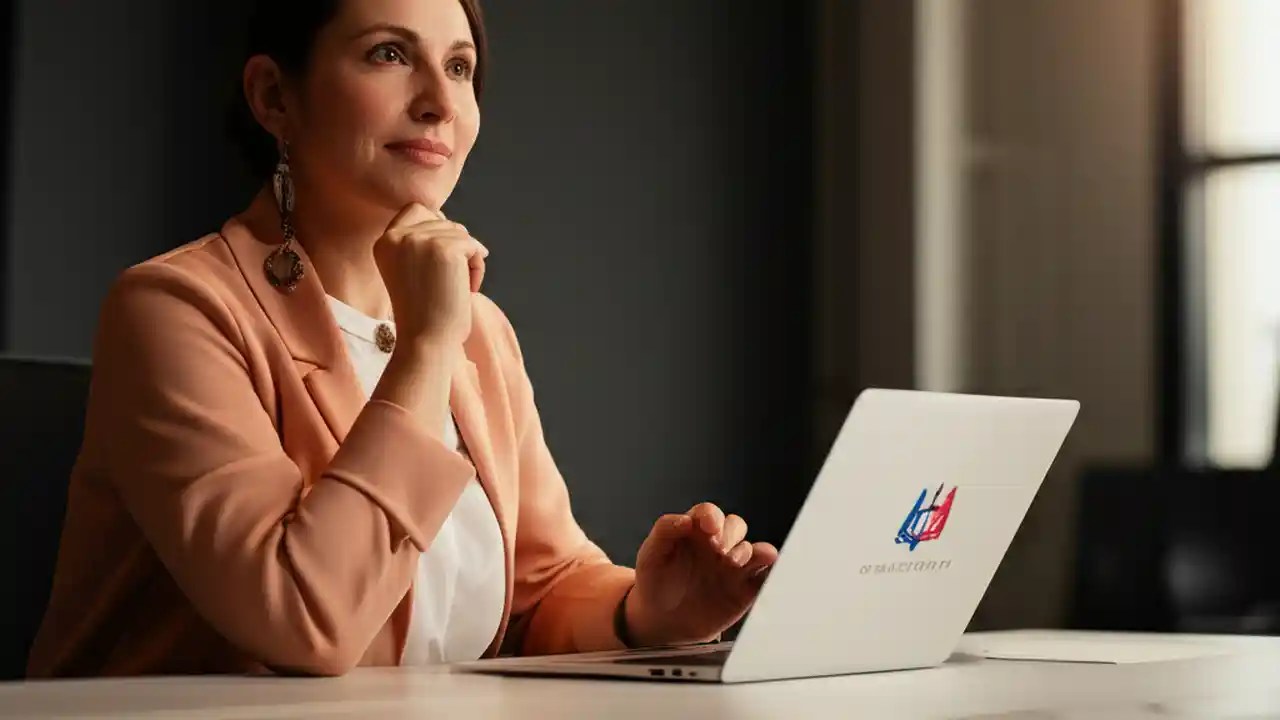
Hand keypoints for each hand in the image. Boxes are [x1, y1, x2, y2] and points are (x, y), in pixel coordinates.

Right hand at [373, 203, 488, 348]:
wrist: (425, 341)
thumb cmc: (423, 315)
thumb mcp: (410, 271)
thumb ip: (420, 245)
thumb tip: (450, 222)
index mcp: (384, 242)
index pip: (415, 209)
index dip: (436, 224)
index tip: (448, 252)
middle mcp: (397, 236)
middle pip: (441, 219)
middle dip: (457, 245)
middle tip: (459, 277)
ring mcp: (420, 239)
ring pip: (460, 233)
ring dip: (469, 258)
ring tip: (464, 287)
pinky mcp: (443, 248)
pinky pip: (473, 246)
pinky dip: (478, 267)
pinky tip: (470, 289)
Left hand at [624, 503, 778, 646]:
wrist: (665, 622)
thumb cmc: (656, 584)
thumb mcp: (651, 556)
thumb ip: (664, 531)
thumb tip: (683, 519)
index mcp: (695, 530)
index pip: (709, 513)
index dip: (712, 516)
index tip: (709, 527)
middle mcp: (718, 544)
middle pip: (735, 526)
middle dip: (730, 535)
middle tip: (719, 550)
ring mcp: (734, 565)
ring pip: (753, 548)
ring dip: (750, 552)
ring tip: (735, 563)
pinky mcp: (747, 587)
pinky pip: (765, 574)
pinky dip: (770, 570)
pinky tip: (767, 570)